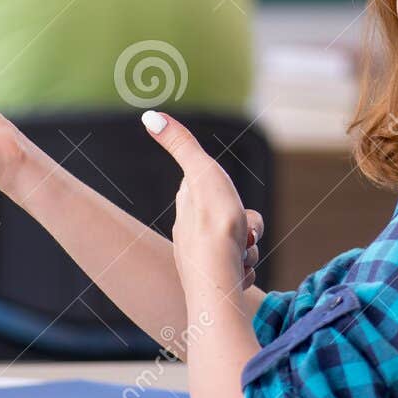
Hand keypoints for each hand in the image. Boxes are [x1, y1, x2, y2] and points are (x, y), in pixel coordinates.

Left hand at [140, 109, 261, 295]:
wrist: (217, 277)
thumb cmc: (213, 222)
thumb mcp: (200, 170)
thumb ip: (180, 143)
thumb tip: (149, 115)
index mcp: (187, 204)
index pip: (208, 188)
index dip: (226, 191)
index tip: (230, 200)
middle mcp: (189, 231)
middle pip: (231, 218)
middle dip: (246, 224)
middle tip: (243, 231)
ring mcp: (201, 258)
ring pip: (238, 245)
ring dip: (248, 249)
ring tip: (241, 253)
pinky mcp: (213, 282)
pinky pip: (238, 271)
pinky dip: (243, 271)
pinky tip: (239, 272)